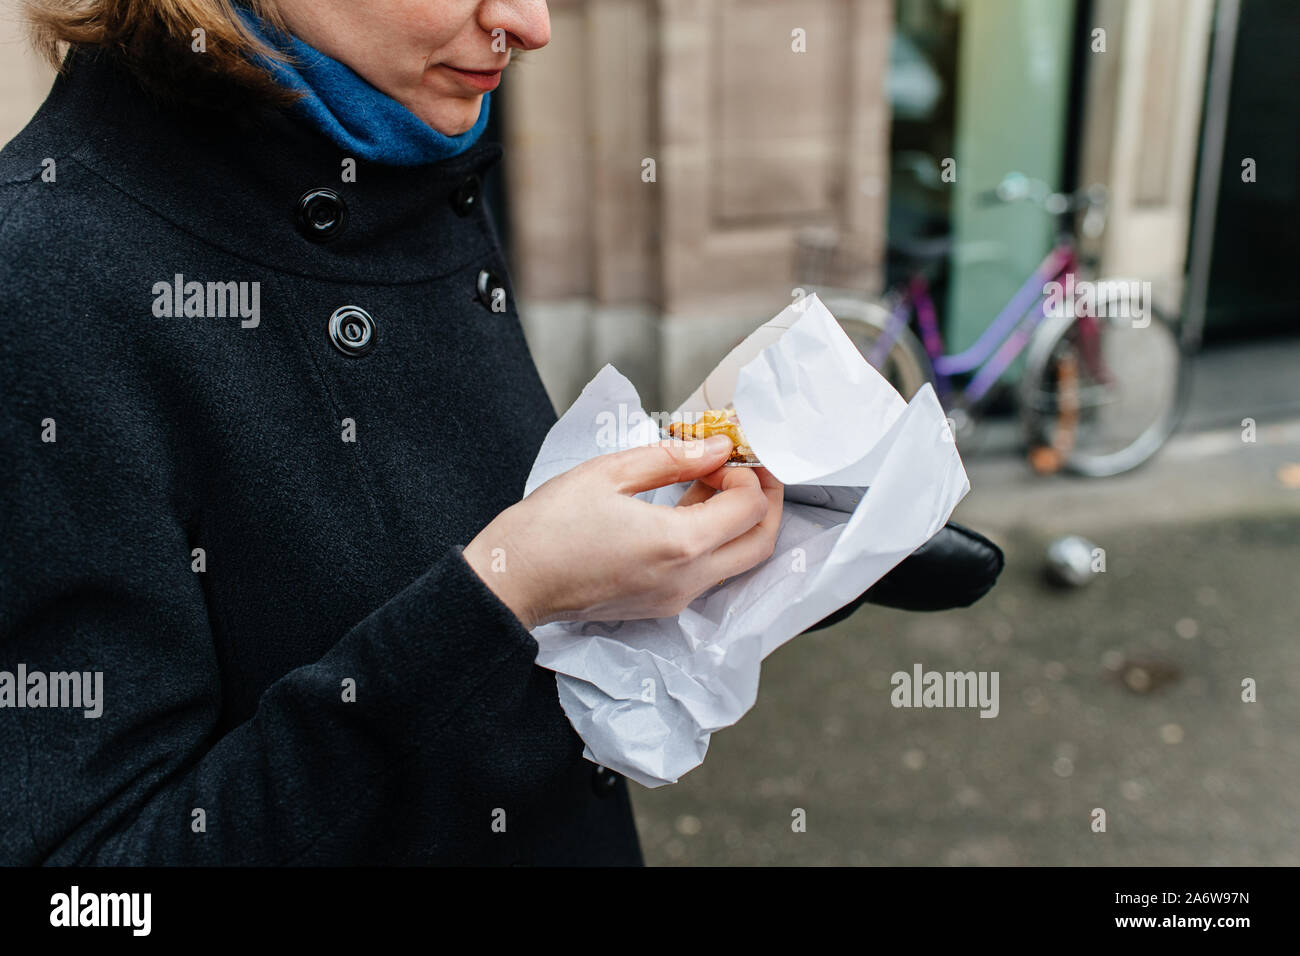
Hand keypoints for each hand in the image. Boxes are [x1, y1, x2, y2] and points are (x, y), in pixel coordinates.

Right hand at [463, 436, 783, 628]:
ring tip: (708, 482)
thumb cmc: (550, 525)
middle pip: (761, 544)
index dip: (748, 473)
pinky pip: (709, 573)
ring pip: (738, 561)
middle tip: (750, 469)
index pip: (750, 508)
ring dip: (738, 521)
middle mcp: (688, 580)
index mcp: (680, 545)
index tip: (725, 452)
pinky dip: (714, 540)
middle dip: (767, 502)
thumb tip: (717, 449)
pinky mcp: (661, 606)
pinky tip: (685, 509)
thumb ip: (674, 459)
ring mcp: (676, 599)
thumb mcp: (611, 472)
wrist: (512, 580)